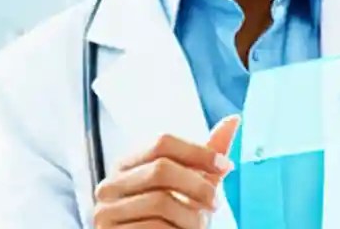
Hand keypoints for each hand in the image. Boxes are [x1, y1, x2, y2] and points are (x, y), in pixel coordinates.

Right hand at [93, 115, 239, 228]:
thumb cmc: (172, 220)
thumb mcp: (191, 186)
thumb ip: (206, 157)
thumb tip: (234, 120)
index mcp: (128, 165)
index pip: (162, 142)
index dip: (198, 152)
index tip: (225, 166)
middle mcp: (110, 184)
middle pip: (161, 169)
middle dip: (198, 186)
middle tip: (216, 203)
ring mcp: (105, 211)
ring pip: (159, 201)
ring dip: (191, 216)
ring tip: (199, 225)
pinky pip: (152, 228)